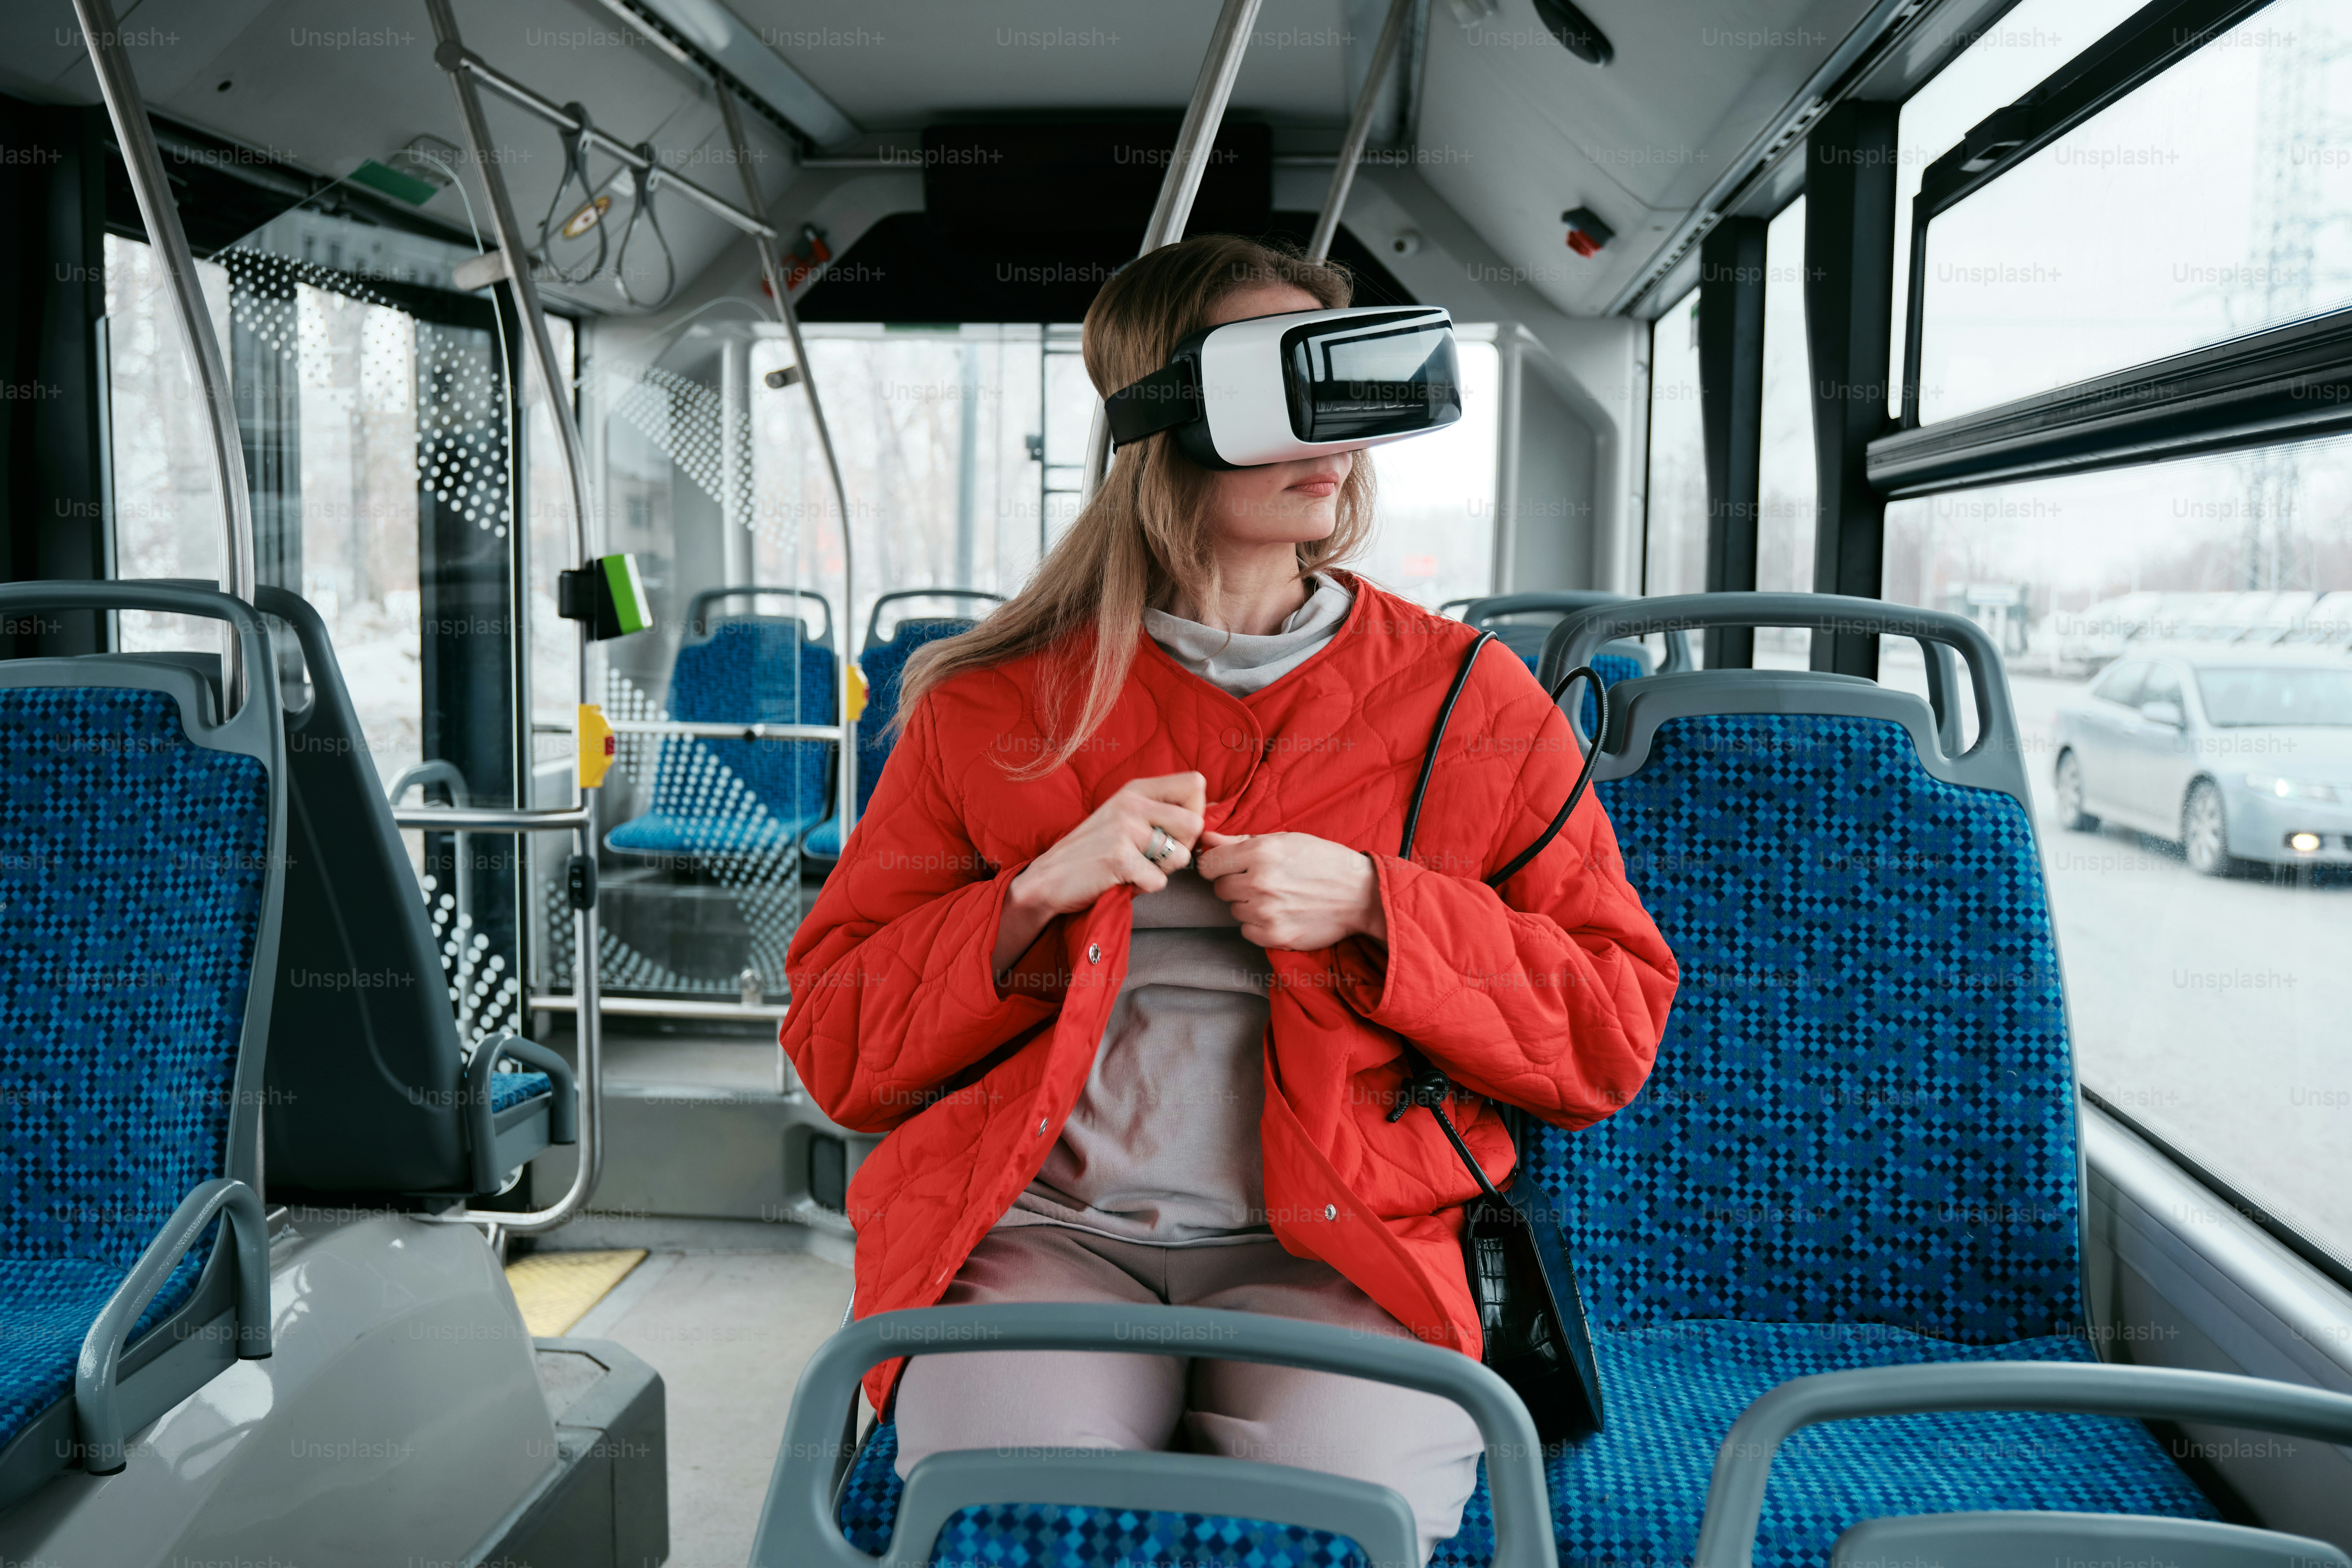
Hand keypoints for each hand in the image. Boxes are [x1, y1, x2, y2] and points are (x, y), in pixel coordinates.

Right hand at [993, 772, 1206, 980]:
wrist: (1049, 878)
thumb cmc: (1094, 851)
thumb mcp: (1126, 817)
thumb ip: (1161, 811)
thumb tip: (1210, 810)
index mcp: (1136, 789)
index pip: (1195, 783)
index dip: (1196, 812)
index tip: (1174, 831)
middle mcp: (1132, 803)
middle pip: (1195, 823)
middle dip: (1182, 848)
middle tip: (1154, 857)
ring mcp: (1124, 829)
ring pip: (1180, 855)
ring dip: (1163, 871)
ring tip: (1136, 868)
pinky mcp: (1118, 858)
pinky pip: (1159, 882)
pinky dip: (1144, 889)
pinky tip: (1123, 880)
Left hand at [1194, 831, 1385, 950]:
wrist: (1360, 895)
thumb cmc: (1322, 861)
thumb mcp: (1284, 841)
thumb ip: (1239, 841)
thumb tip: (1204, 839)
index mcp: (1260, 852)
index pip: (1208, 864)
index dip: (1215, 865)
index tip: (1226, 867)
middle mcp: (1260, 882)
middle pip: (1220, 888)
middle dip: (1235, 884)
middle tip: (1263, 881)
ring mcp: (1267, 912)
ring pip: (1234, 910)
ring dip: (1249, 905)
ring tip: (1277, 897)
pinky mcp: (1275, 936)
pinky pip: (1247, 931)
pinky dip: (1258, 925)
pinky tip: (1280, 914)